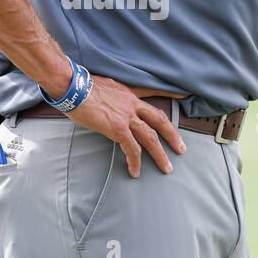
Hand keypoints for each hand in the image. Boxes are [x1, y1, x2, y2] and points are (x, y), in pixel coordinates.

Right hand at [68, 74, 186, 177]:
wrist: (73, 86)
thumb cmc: (81, 86)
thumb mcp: (104, 86)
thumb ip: (113, 96)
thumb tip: (109, 102)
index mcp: (129, 94)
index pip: (153, 93)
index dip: (169, 94)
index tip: (184, 96)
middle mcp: (132, 104)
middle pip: (159, 120)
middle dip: (172, 135)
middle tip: (181, 148)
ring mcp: (126, 117)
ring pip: (150, 138)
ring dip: (160, 154)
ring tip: (166, 167)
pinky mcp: (118, 128)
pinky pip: (131, 149)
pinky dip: (135, 162)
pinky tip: (135, 171)